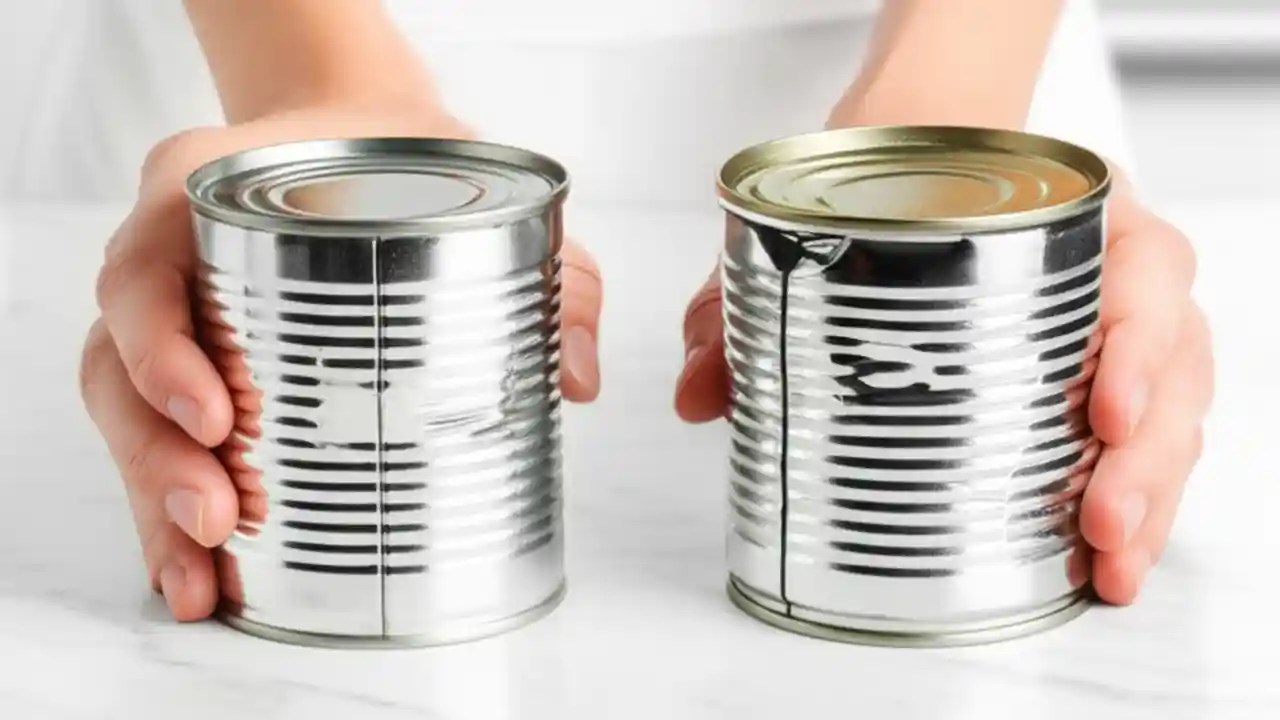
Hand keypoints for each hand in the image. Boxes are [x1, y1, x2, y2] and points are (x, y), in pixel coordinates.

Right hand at [79, 106, 602, 620]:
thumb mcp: (485, 195)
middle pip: (115, 363)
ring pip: (122, 413)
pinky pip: (150, 433)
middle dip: (156, 457)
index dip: (162, 351)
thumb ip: (553, 275)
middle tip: (216, 520)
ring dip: (150, 499)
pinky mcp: (185, 365)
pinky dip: (162, 503)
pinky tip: (199, 569)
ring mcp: (170, 313)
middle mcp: (171, 256)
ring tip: (201, 573)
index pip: (147, 271)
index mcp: (209, 192)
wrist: (365, 135)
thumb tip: (580, 380)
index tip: (215, 418)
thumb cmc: (404, 160)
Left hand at [674, 172, 1211, 604]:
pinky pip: (1151, 438)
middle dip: (1148, 456)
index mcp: (1065, 213)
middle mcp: (1108, 270)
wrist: (913, 163)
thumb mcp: (803, 235)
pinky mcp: (1104, 380)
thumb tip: (696, 394)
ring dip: (1150, 492)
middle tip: (1100, 521)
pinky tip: (1107, 555)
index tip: (1107, 410)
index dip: (1139, 341)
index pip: (1142, 267)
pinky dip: (1139, 498)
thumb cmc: (886, 193)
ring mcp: (1114, 328)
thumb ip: (739, 305)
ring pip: (1174, 410)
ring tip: (1109, 560)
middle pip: (1175, 360)